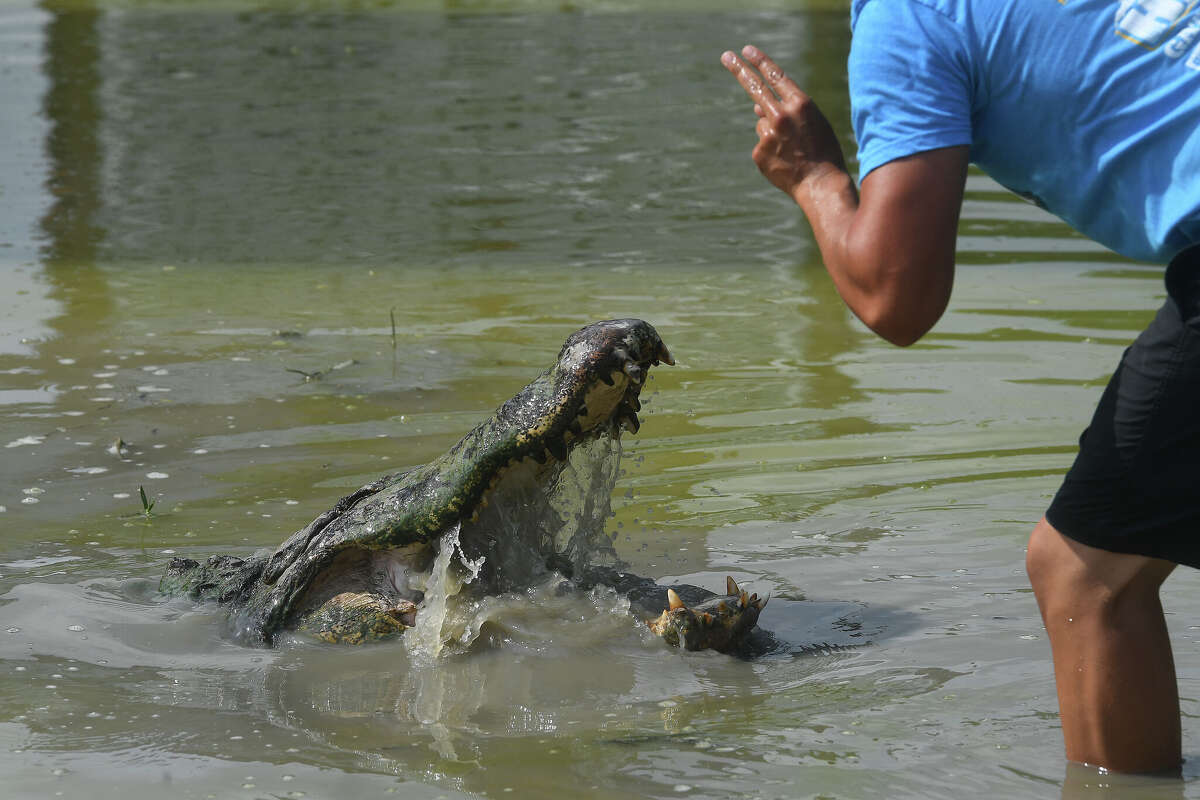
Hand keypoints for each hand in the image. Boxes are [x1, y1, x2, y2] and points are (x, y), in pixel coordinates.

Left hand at [720, 45, 848, 201]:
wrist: (820, 183)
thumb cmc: (823, 151)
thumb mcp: (813, 123)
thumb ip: (788, 110)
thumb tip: (755, 107)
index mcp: (801, 104)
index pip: (776, 75)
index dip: (760, 61)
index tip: (747, 51)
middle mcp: (782, 115)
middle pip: (755, 87)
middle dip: (739, 70)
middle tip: (726, 56)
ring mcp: (768, 134)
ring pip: (762, 122)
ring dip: (772, 130)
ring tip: (792, 148)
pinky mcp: (759, 152)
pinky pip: (761, 142)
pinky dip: (770, 148)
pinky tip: (784, 159)